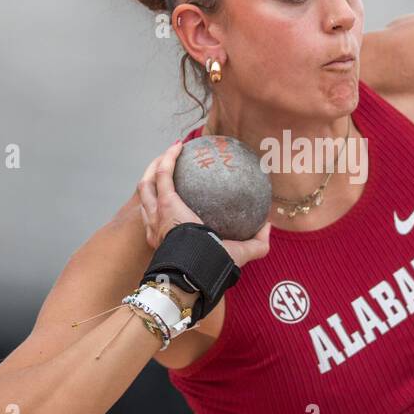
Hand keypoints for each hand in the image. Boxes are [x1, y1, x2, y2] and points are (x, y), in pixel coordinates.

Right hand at [136, 141, 271, 266]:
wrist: (199, 268)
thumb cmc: (213, 265)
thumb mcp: (239, 254)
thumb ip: (257, 243)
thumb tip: (269, 225)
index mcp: (168, 239)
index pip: (161, 222)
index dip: (163, 207)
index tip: (175, 195)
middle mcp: (157, 226)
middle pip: (146, 199)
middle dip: (151, 182)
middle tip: (164, 168)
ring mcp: (157, 214)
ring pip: (145, 185)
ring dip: (153, 168)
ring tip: (168, 153)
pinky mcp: (165, 202)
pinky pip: (163, 174)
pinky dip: (168, 158)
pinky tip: (180, 145)